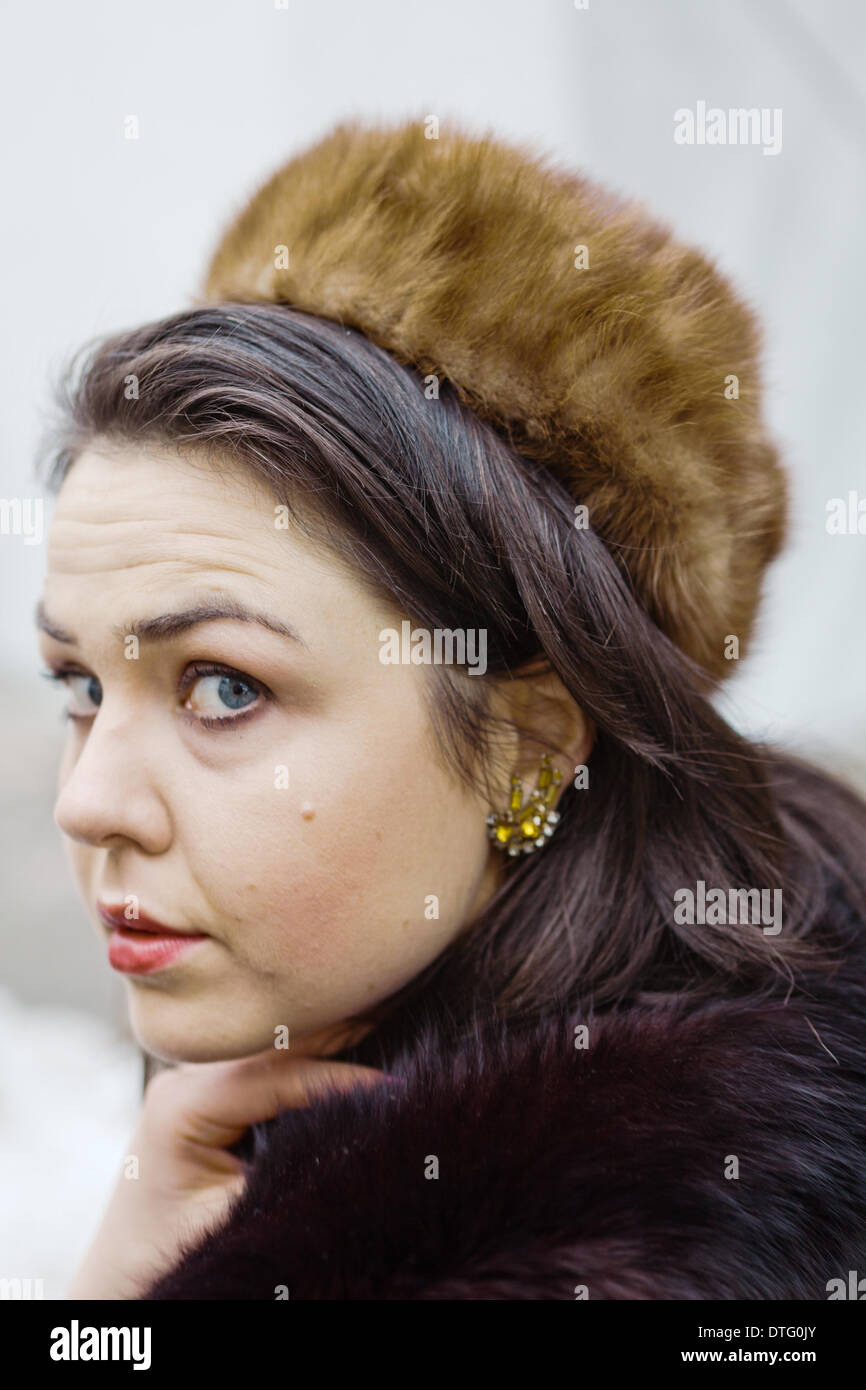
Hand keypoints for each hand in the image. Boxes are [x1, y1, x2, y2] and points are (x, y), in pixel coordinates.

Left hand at [66, 1048, 384, 1298]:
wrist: (123, 1279)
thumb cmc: (174, 1258)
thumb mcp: (239, 1217)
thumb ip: (298, 1172)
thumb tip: (368, 1135)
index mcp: (182, 1104)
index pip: (279, 1073)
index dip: (345, 1079)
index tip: (401, 1091)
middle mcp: (185, 1076)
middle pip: (280, 1044)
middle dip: (347, 1043)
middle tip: (411, 1051)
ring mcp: (196, 1076)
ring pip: (281, 1047)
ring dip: (336, 1047)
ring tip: (397, 1047)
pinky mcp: (213, 1090)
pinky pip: (274, 1065)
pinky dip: (318, 1064)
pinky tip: (363, 1064)